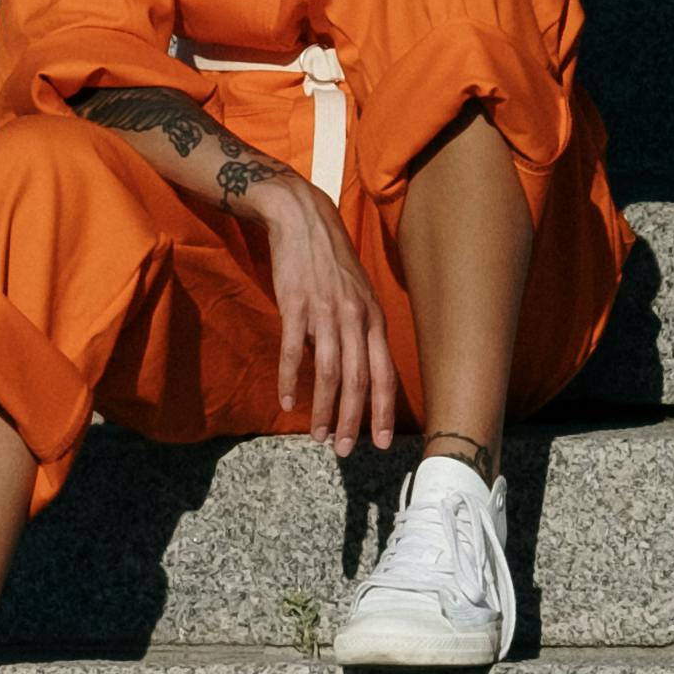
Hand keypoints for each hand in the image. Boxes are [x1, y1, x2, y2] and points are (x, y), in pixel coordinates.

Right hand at [246, 177, 403, 455]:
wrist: (304, 222)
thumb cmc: (332, 265)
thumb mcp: (358, 298)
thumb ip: (361, 334)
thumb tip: (359, 372)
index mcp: (375, 320)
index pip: (385, 375)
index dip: (383, 410)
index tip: (380, 442)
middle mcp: (356, 319)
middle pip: (359, 381)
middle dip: (354, 420)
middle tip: (345, 451)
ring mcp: (326, 313)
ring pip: (330, 373)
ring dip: (324, 410)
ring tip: (318, 437)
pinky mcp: (296, 306)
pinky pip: (293, 351)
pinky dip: (290, 380)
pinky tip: (288, 403)